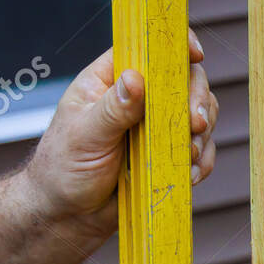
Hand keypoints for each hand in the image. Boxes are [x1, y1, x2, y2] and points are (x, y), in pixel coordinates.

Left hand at [20, 33, 217, 234]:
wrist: (69, 216)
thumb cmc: (62, 170)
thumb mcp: (84, 136)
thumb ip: (112, 109)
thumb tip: (136, 78)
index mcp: (110, 81)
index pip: (146, 49)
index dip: (174, 46)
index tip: (196, 54)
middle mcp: (138, 99)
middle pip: (184, 80)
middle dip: (197, 101)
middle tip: (196, 124)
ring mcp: (157, 126)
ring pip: (199, 114)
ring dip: (202, 135)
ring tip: (188, 156)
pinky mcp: (170, 153)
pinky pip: (201, 150)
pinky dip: (202, 162)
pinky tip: (188, 176)